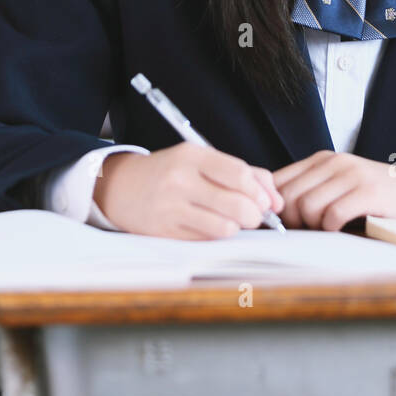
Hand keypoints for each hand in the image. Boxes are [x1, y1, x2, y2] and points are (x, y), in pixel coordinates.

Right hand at [94, 143, 284, 238]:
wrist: (120, 187)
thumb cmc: (169, 172)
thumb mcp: (199, 159)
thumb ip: (238, 172)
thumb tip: (274, 197)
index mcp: (192, 156)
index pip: (239, 174)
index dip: (261, 192)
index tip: (269, 201)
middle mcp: (181, 180)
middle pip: (237, 204)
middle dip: (255, 215)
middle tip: (255, 216)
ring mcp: (171, 207)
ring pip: (224, 227)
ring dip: (237, 228)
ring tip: (233, 221)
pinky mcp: (165, 231)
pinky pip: (206, 239)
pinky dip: (217, 236)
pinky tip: (212, 227)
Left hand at [272, 151, 395, 230]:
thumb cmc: (373, 196)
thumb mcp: (337, 185)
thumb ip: (308, 192)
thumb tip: (272, 216)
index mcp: (321, 160)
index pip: (277, 181)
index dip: (275, 208)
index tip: (287, 225)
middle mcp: (334, 162)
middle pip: (289, 197)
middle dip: (294, 222)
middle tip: (311, 231)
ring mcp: (351, 175)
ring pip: (307, 206)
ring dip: (314, 226)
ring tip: (329, 229)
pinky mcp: (368, 192)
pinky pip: (333, 215)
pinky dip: (332, 228)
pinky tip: (343, 229)